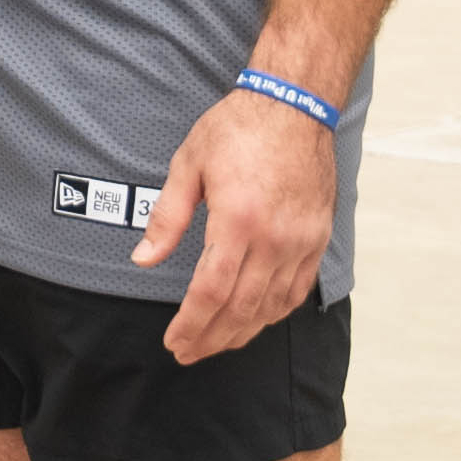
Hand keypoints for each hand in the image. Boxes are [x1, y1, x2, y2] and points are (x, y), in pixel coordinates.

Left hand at [135, 85, 336, 362]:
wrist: (294, 107)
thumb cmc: (237, 129)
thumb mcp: (189, 164)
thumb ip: (166, 217)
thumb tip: (142, 259)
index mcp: (237, 220)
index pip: (211, 291)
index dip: (191, 324)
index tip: (174, 342)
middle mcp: (274, 239)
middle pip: (241, 309)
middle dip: (212, 337)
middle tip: (188, 352)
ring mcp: (301, 242)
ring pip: (271, 307)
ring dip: (242, 332)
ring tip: (216, 343)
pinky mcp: (318, 240)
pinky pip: (297, 291)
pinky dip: (274, 313)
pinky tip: (256, 321)